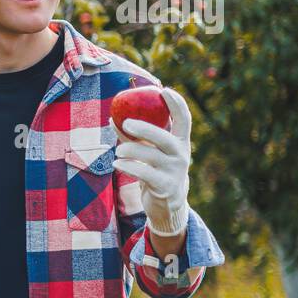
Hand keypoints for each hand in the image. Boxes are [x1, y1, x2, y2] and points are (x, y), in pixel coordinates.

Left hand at [111, 86, 191, 237]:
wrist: (167, 206)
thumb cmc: (156, 172)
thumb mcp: (149, 153)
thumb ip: (134, 137)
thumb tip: (112, 117)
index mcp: (180, 143)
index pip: (184, 120)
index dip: (177, 104)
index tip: (164, 90)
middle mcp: (181, 156)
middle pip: (164, 138)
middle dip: (145, 128)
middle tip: (126, 122)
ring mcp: (174, 172)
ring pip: (150, 156)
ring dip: (130, 150)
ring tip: (118, 152)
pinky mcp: (164, 187)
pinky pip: (144, 173)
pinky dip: (128, 167)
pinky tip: (117, 164)